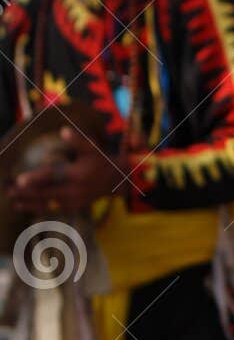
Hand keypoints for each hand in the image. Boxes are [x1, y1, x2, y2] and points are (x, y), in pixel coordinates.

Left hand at [10, 128, 125, 216]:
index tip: (20, 180)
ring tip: (13, 201)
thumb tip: (63, 130)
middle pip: (46, 192)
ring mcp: (74, 200)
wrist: (116, 181)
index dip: (36, 178)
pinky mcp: (74, 207)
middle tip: (9, 191)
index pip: (53, 176)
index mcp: (78, 173)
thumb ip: (77, 140)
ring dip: (29, 202)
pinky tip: (24, 206)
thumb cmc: (100, 161)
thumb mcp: (92, 148)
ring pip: (48, 203)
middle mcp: (75, 189)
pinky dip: (38, 208)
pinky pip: (53, 209)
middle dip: (27, 193)